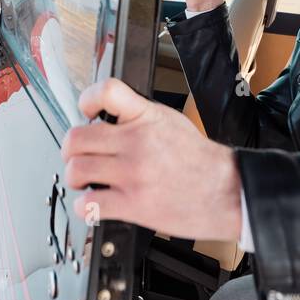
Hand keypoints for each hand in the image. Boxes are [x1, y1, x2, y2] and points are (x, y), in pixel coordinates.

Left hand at [62, 77, 241, 240]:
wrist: (228, 190)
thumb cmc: (201, 161)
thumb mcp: (170, 122)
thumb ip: (138, 117)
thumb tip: (106, 119)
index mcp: (146, 117)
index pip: (106, 93)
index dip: (87, 101)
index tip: (86, 112)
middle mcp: (136, 142)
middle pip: (77, 138)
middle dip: (71, 150)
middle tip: (78, 157)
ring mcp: (133, 174)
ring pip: (76, 171)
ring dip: (75, 179)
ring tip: (85, 182)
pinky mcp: (134, 204)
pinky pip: (89, 204)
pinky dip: (85, 207)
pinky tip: (95, 205)